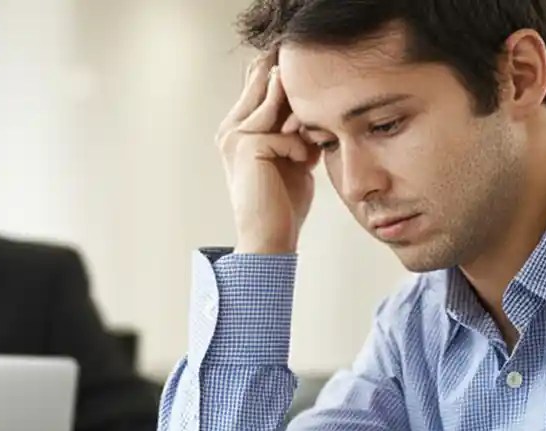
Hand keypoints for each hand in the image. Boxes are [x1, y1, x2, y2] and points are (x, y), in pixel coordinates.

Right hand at [215, 53, 320, 254]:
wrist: (270, 237)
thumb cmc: (283, 202)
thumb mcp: (294, 157)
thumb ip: (296, 131)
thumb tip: (315, 109)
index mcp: (237, 130)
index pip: (258, 85)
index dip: (283, 78)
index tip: (311, 81)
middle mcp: (230, 129)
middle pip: (263, 81)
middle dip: (293, 87)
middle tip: (314, 109)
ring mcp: (235, 136)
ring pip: (274, 101)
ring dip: (301, 118)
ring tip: (310, 142)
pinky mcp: (246, 147)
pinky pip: (284, 133)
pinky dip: (300, 148)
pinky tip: (304, 165)